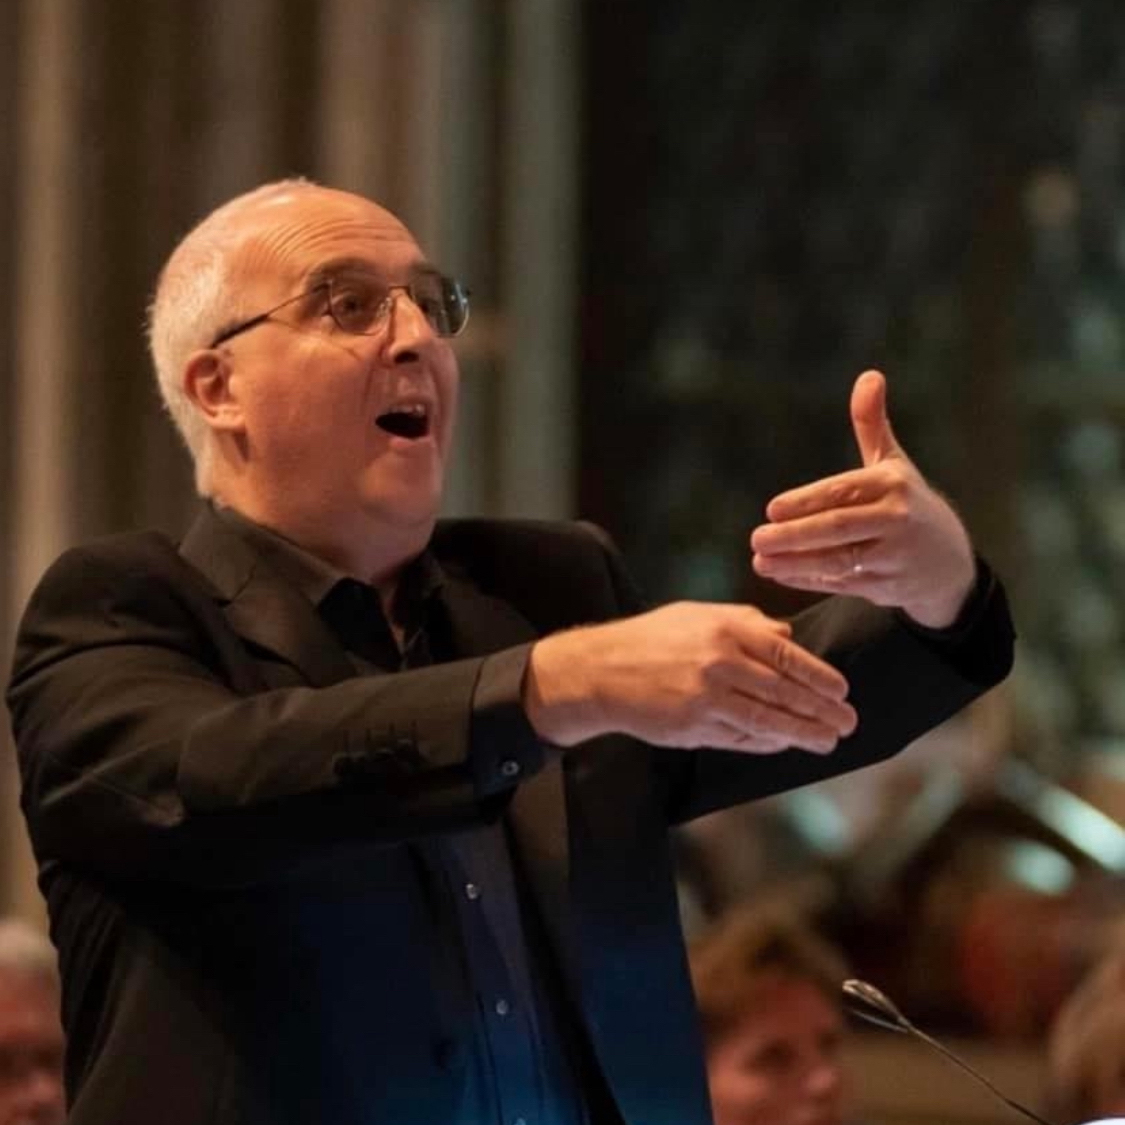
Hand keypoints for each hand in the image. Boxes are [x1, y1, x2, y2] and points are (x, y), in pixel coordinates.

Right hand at [523, 601, 856, 752]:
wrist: (601, 671)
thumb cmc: (651, 639)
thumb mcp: (698, 614)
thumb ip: (745, 621)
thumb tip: (787, 634)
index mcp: (724, 629)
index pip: (786, 654)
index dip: (818, 676)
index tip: (842, 691)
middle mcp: (719, 662)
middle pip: (784, 691)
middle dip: (821, 710)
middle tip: (848, 722)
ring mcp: (707, 698)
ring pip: (767, 720)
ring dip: (803, 733)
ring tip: (828, 741)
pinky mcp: (694, 726)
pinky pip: (740, 738)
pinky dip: (767, 742)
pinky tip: (785, 743)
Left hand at [749, 370, 975, 628]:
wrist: (949, 563)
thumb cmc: (908, 504)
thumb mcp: (893, 464)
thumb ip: (872, 424)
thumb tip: (869, 376)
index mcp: (894, 485)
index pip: (844, 492)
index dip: (806, 501)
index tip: (772, 509)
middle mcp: (897, 520)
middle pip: (838, 529)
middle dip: (795, 535)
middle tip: (757, 537)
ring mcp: (893, 557)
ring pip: (838, 561)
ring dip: (795, 563)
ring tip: (760, 560)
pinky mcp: (887, 588)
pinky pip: (841, 584)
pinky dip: (809, 581)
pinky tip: (780, 575)